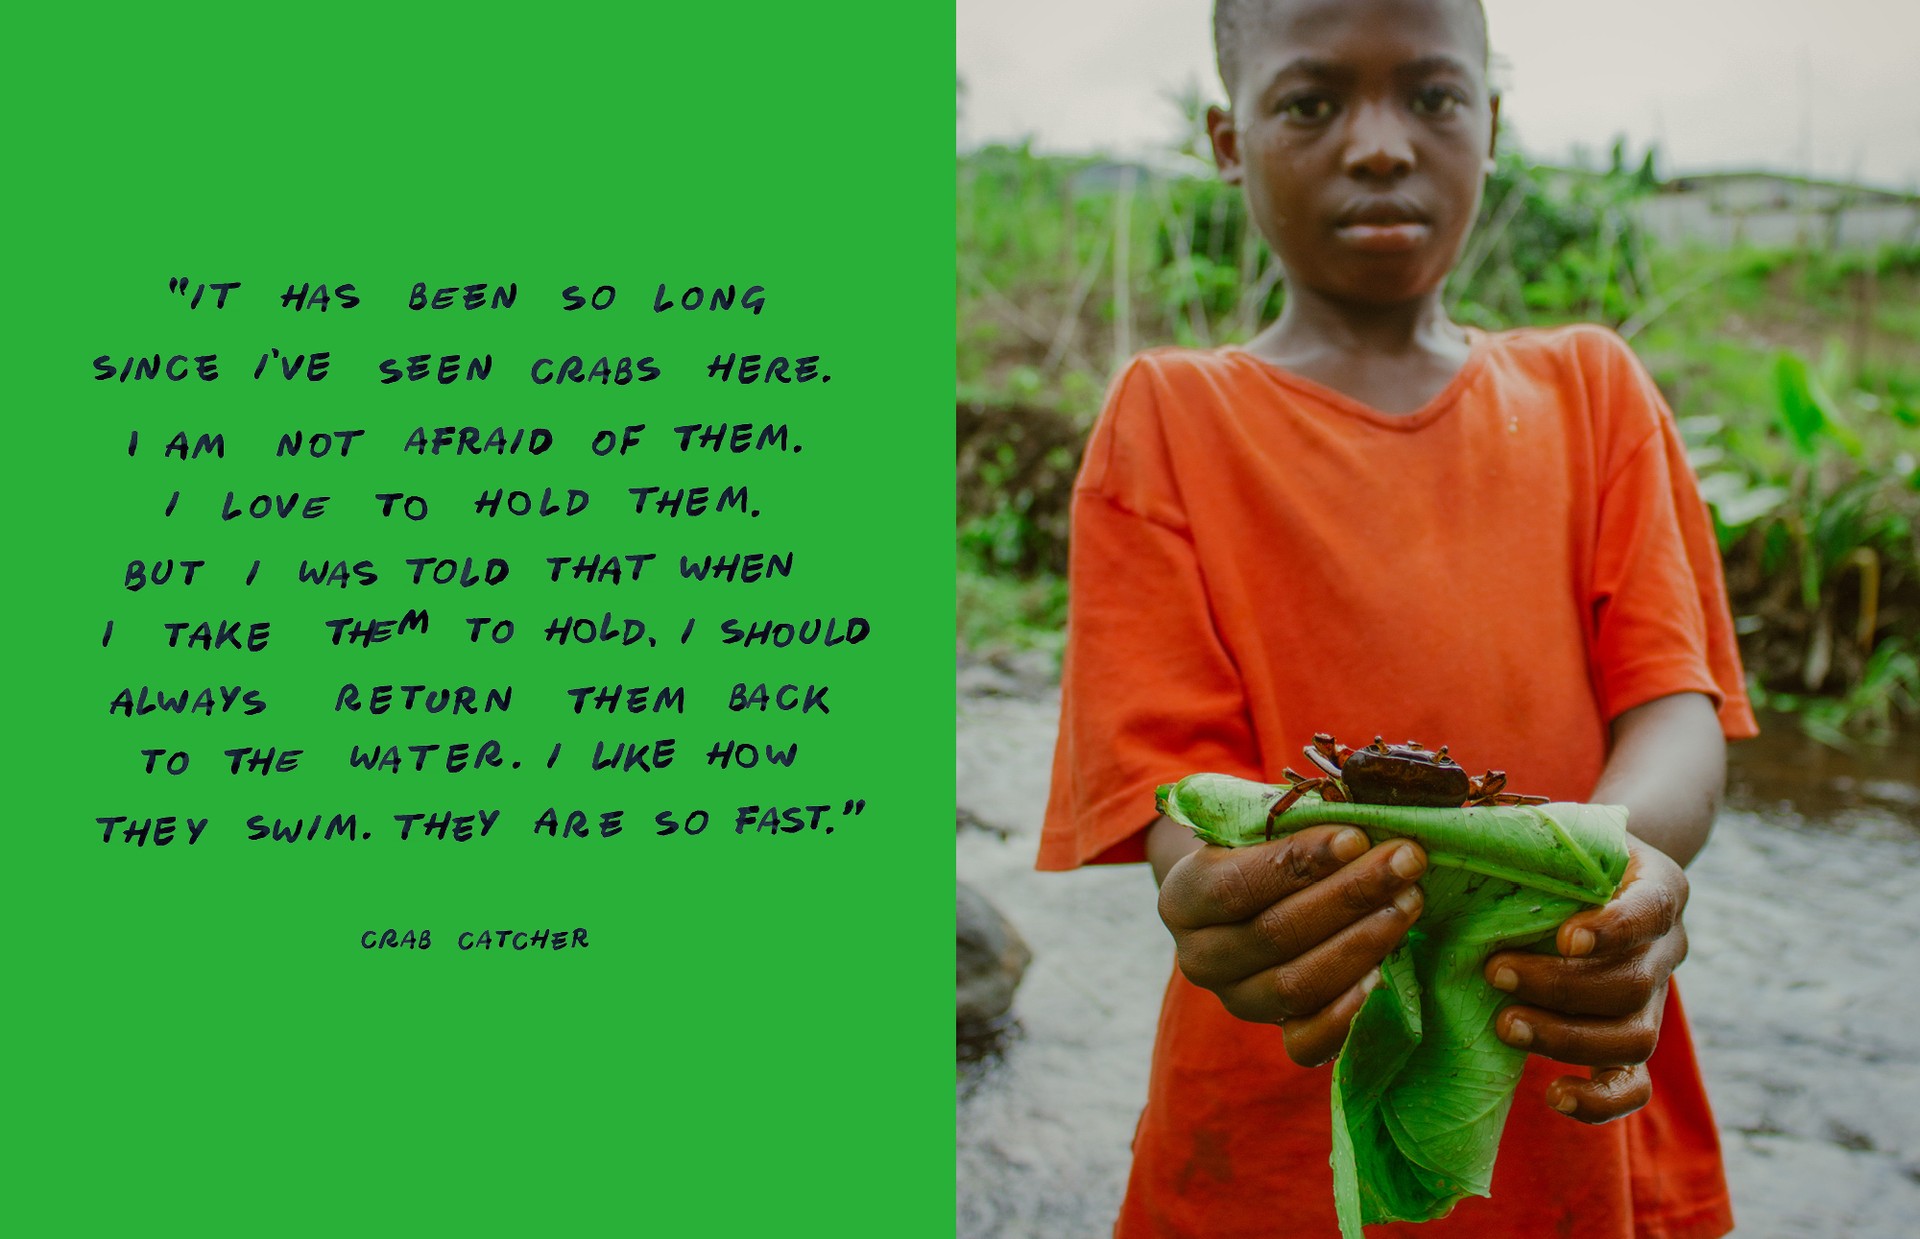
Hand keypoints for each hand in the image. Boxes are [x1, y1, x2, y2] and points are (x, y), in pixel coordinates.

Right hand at [1157, 824, 1426, 1066]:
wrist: (1248, 900)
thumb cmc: (1260, 849)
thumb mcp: (1260, 824)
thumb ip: (1298, 819)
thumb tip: (1368, 806)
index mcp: (1182, 899)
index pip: (1236, 885)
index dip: (1298, 863)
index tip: (1355, 835)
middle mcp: (1199, 957)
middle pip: (1274, 934)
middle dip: (1348, 895)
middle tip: (1405, 861)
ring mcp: (1237, 1000)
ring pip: (1296, 984)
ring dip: (1362, 942)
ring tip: (1409, 901)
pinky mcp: (1273, 1034)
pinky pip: (1306, 1043)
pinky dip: (1345, 1015)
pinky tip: (1384, 977)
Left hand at [1482, 837, 1688, 1122]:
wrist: (1600, 874)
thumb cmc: (1562, 849)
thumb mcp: (1555, 827)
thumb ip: (1521, 829)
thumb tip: (1445, 830)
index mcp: (1658, 885)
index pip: (1650, 909)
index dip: (1613, 927)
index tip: (1566, 936)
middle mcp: (1667, 946)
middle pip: (1631, 983)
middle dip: (1559, 985)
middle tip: (1495, 972)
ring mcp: (1655, 999)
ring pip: (1633, 1038)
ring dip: (1565, 1037)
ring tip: (1504, 1024)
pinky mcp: (1633, 1039)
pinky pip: (1634, 1085)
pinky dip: (1600, 1101)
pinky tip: (1553, 1096)